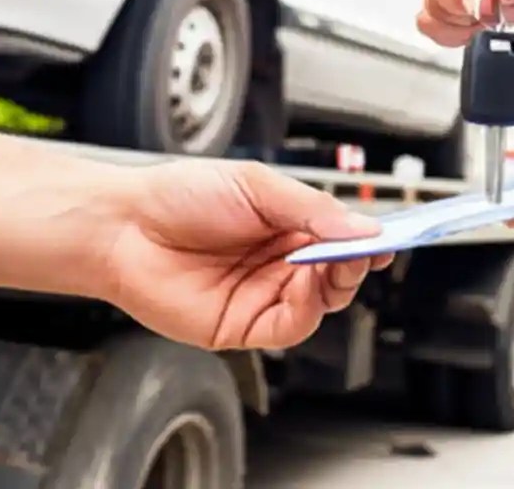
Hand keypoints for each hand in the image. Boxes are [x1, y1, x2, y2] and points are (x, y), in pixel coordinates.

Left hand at [101, 160, 389, 349]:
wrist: (123, 226)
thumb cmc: (176, 197)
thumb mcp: (256, 185)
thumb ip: (311, 209)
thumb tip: (362, 227)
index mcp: (286, 226)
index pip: (341, 238)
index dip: (367, 238)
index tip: (390, 233)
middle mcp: (278, 263)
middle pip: (338, 273)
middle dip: (357, 261)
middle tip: (367, 248)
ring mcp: (262, 295)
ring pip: (322, 302)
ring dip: (335, 282)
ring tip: (332, 259)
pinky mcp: (243, 326)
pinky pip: (291, 326)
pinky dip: (308, 308)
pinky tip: (306, 282)